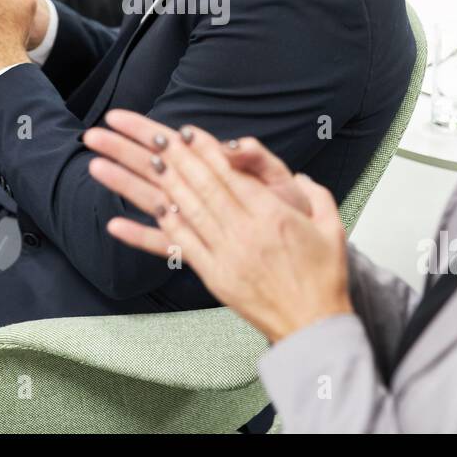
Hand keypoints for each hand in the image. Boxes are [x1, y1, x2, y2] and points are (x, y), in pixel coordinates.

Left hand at [82, 110, 352, 343]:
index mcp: (271, 214)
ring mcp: (225, 254)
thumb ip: (314, 194)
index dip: (205, 150)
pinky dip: (153, 232)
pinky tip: (129, 218)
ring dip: (151, 185)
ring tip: (126, 163)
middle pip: (200, 185)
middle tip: (143, 133)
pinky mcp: (214, 277)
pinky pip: (178, 248)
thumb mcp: (330, 225)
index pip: (229, 173)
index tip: (184, 131)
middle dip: (169, 156)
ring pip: (183, 210)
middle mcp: (244, 231)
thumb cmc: (323, 275)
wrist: (315, 325)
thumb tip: (298, 177)